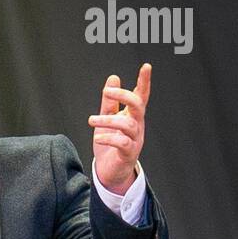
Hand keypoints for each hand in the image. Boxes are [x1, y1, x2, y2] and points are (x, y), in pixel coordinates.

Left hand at [88, 63, 150, 194]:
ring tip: (91, 120)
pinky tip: (98, 137)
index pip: (141, 96)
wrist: (110, 172)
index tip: (146, 66)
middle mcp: (137, 126)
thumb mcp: (107, 119)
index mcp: (133, 116)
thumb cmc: (110, 145)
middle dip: (124, 96)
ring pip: (127, 125)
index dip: (144, 82)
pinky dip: (109, 138)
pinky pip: (122, 143)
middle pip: (137, 106)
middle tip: (108, 90)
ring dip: (108, 120)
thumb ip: (109, 102)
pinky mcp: (128, 154)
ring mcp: (135, 140)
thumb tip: (113, 78)